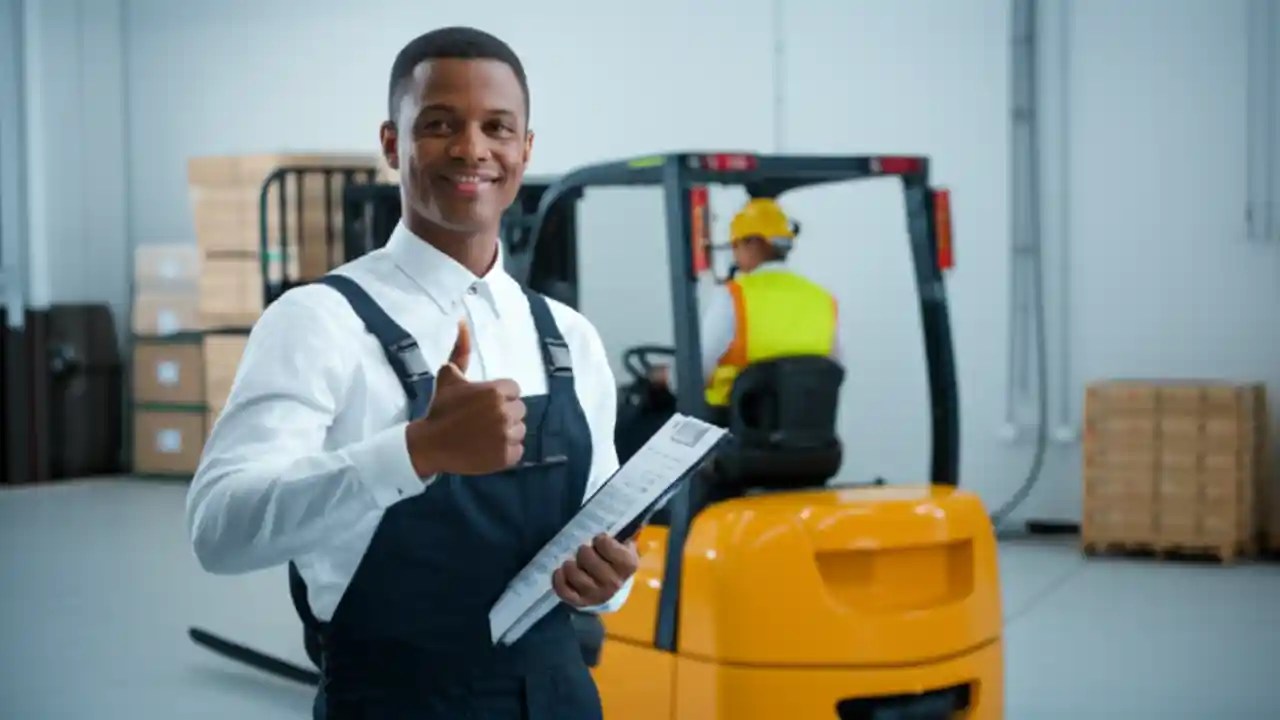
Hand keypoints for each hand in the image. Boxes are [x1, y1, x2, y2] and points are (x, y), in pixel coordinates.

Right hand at [406, 321, 525, 476]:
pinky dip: (506, 451)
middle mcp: (504, 412)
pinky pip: (518, 450)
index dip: (499, 397)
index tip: (482, 405)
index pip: (513, 390)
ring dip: (506, 433)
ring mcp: (506, 436)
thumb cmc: (441, 409)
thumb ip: (461, 350)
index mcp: (496, 391)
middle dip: (504, 414)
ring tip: (485, 435)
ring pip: (519, 430)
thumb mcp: (449, 376)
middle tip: (482, 421)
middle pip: (519, 410)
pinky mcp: (507, 457)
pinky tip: (488, 448)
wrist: (430, 444)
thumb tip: (463, 322)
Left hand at [552, 534, 638, 607]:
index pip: (605, 545)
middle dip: (583, 552)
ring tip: (571, 562)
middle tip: (583, 551)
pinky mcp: (580, 602)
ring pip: (575, 576)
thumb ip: (622, 534)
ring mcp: (596, 594)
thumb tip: (613, 520)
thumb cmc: (616, 561)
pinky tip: (559, 572)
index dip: (600, 540)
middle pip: (588, 559)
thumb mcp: (625, 547)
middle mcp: (613, 582)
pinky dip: (558, 581)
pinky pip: (565, 592)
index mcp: (626, 565)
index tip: (599, 542)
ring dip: (570, 566)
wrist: (614, 590)